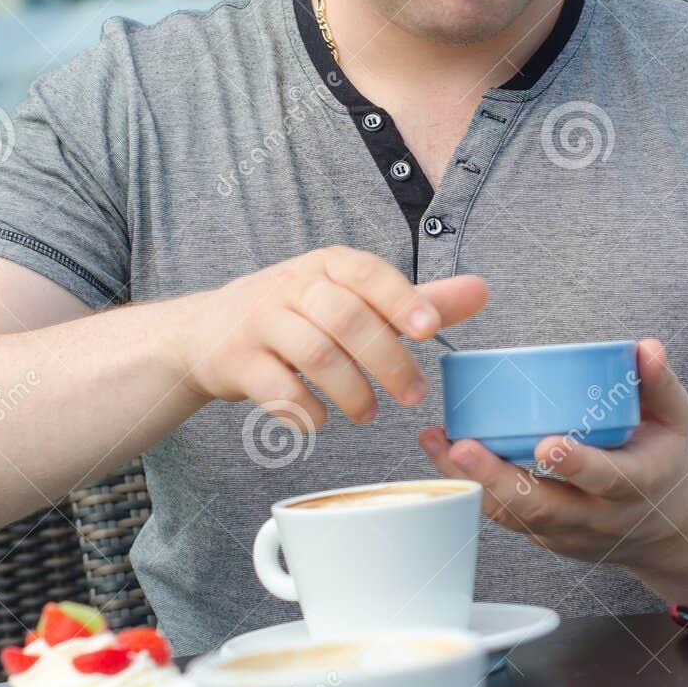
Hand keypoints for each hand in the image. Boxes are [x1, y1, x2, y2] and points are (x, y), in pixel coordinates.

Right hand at [167, 245, 487, 429]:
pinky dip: (304, 410)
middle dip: (386, 360)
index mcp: (327, 266)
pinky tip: (319, 420)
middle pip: (346, 318)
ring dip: (351, 391)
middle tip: (413, 395)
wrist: (205, 332)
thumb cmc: (297, 315)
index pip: (368, 273)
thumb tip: (481, 290)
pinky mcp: (236, 360)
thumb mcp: (354, 300)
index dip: (400, 298)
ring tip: (368, 414)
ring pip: (315, 354)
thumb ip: (415, 300)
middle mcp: (292, 286)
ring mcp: (260, 321)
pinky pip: (275, 388)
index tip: (429, 328)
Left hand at [418, 339, 687, 567]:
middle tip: (464, 447)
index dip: (577, 464)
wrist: (663, 528)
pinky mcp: (544, 538)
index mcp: (635, 485)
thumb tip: (645, 347)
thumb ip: (658, 383)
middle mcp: (598, 516)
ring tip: (436, 442)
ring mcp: (567, 533)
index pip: (605, 479)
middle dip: (498, 478)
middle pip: (542, 506)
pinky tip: (443, 455)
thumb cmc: (661, 459)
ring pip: (513, 515)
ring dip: (470, 481)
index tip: (547, 444)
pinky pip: (504, 517)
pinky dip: (471, 488)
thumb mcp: (673, 421)